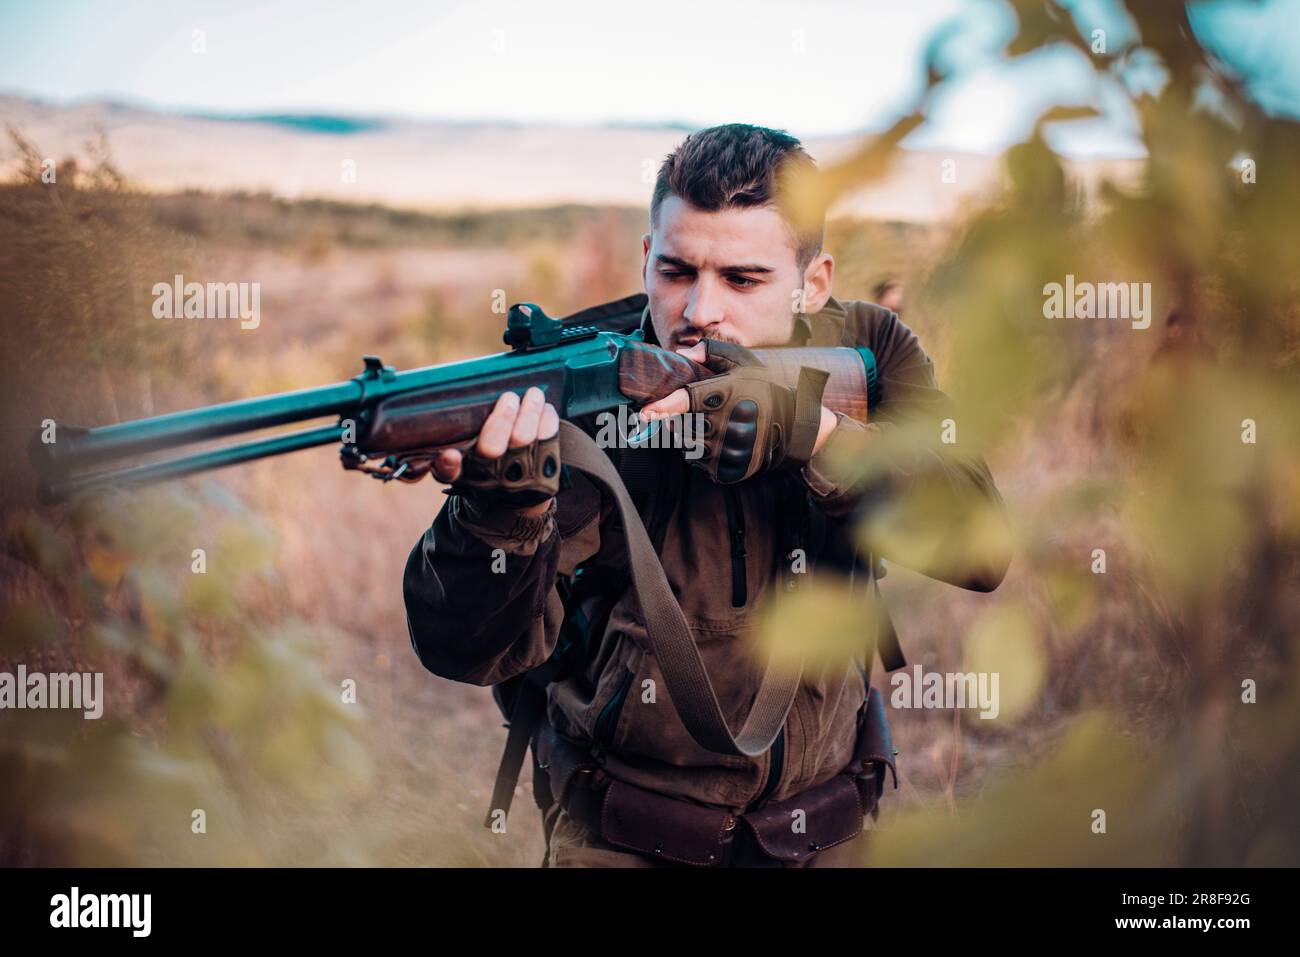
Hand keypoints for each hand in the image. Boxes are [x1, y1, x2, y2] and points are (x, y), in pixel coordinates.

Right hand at [431, 386, 559, 516]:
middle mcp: (489, 478)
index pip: (447, 472)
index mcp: (463, 474)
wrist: (517, 500)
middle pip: (492, 447)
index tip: (450, 455)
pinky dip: (547, 420)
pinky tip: (545, 409)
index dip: (447, 464)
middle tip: (508, 398)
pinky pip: (548, 441)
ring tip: (533, 394)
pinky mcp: (544, 474)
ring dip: (529, 411)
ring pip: (524, 439)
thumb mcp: (462, 468)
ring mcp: (518, 476)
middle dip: (501, 418)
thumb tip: (440, 453)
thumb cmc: (485, 473)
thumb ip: (446, 458)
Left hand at [641, 341, 832, 483]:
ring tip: (712, 428)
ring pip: (688, 446)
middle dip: (679, 422)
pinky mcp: (727, 468)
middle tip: (696, 416)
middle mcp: (722, 423)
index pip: (683, 403)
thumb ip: (711, 352)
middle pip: (680, 427)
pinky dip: (702, 455)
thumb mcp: (743, 361)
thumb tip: (681, 354)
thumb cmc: (763, 389)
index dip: (661, 409)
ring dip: (691, 438)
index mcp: (722, 395)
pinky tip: (719, 443)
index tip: (644, 413)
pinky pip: (699, 463)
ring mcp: (725, 449)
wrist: (794, 426)